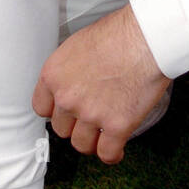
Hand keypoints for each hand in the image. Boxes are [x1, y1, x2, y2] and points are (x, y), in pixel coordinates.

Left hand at [33, 3, 168, 163]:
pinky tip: (117, 149)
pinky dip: (112, 155)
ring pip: (82, 144)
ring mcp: (91, 114)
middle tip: (90, 118)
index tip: (66, 112)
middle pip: (61, 129)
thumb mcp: (79, 44)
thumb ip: (70, 69)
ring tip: (103, 135)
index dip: (56, 111)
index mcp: (54, 75)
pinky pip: (107, 153)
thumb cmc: (119, 33)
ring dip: (92, 141)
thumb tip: (76, 80)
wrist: (146, 38)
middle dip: (75, 125)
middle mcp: (67, 98)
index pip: (41, 108)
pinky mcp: (117, 126)